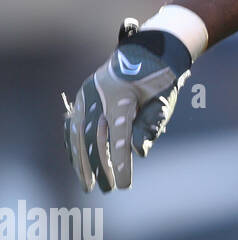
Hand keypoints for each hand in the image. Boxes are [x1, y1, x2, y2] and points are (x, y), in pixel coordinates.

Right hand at [62, 19, 192, 192]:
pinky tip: (78, 165)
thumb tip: (139, 153)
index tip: (124, 186)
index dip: (120, 164)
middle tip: (108, 190)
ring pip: (78, 135)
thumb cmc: (160, 78)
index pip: (119, 138)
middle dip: (99, 168)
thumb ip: (150, 124)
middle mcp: (99, 95)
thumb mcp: (162, 100)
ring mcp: (86, 95)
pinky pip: (73, 127)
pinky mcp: (81, 97)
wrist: (147, 50)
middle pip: (94, 139)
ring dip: (82, 162)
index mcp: (122, 96)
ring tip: (89, 184)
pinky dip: (75, 147)